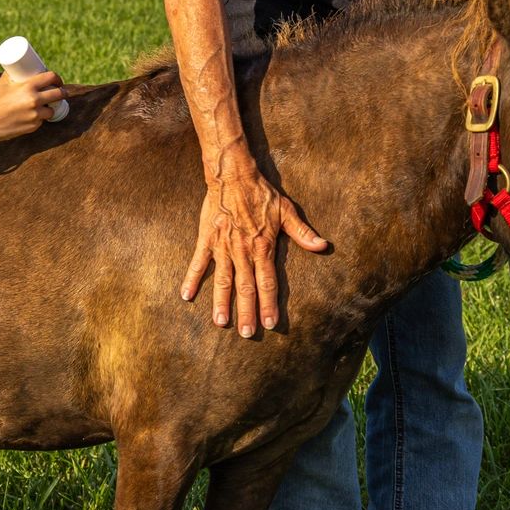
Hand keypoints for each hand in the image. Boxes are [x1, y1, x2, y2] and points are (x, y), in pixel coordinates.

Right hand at [0, 67, 64, 144]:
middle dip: (62, 92)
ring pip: (52, 110)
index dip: (57, 78)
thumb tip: (20, 66)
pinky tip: (35, 116)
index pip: (51, 77)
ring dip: (51, 107)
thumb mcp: (3, 82)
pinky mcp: (33, 126)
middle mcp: (34, 100)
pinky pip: (41, 120)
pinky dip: (40, 118)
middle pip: (58, 93)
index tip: (57, 80)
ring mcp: (35, 115)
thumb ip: (13, 74)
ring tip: (47, 105)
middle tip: (60, 91)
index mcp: (28, 86)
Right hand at [180, 158, 328, 336]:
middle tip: (246, 334)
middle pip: (245, 287)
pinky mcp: (207, 239)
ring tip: (221, 323)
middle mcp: (243, 250)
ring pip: (222, 280)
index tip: (270, 323)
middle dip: (247, 311)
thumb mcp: (287, 211)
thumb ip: (303, 233)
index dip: (269, 303)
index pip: (268, 282)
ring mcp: (223, 246)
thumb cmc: (262, 194)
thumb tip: (323, 246)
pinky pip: (198, 262)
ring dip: (221, 302)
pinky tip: (186, 296)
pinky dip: (191, 278)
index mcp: (262, 246)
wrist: (233, 175)